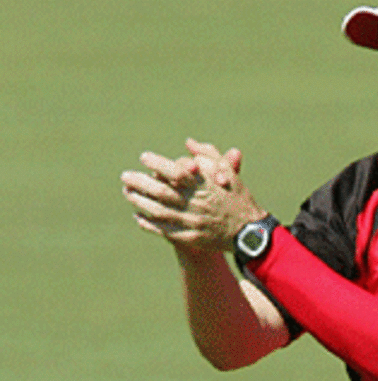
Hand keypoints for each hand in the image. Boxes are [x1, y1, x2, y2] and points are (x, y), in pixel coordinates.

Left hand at [120, 141, 266, 250]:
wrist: (250, 232)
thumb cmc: (238, 198)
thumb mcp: (228, 172)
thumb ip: (208, 154)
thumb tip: (188, 143)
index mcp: (204, 185)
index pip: (174, 171)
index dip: (156, 162)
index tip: (143, 157)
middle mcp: (196, 203)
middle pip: (160, 192)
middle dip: (139, 183)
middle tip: (125, 176)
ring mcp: (192, 222)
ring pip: (158, 212)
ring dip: (140, 202)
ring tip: (128, 193)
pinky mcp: (191, 238)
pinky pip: (164, 230)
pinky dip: (149, 224)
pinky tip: (138, 216)